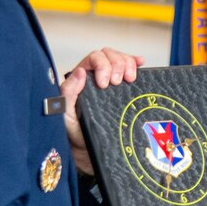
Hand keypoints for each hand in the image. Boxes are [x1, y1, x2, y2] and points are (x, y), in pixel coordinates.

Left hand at [62, 48, 144, 173]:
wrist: (87, 150)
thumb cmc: (74, 133)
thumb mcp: (65, 113)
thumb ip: (68, 92)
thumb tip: (81, 71)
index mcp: (81, 79)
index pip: (94, 58)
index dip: (102, 66)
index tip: (104, 83)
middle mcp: (96, 76)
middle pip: (109, 55)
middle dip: (117, 64)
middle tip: (118, 83)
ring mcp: (111, 82)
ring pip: (121, 59)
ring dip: (128, 64)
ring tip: (130, 79)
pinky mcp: (123, 92)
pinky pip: (131, 70)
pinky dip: (136, 63)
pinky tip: (141, 63)